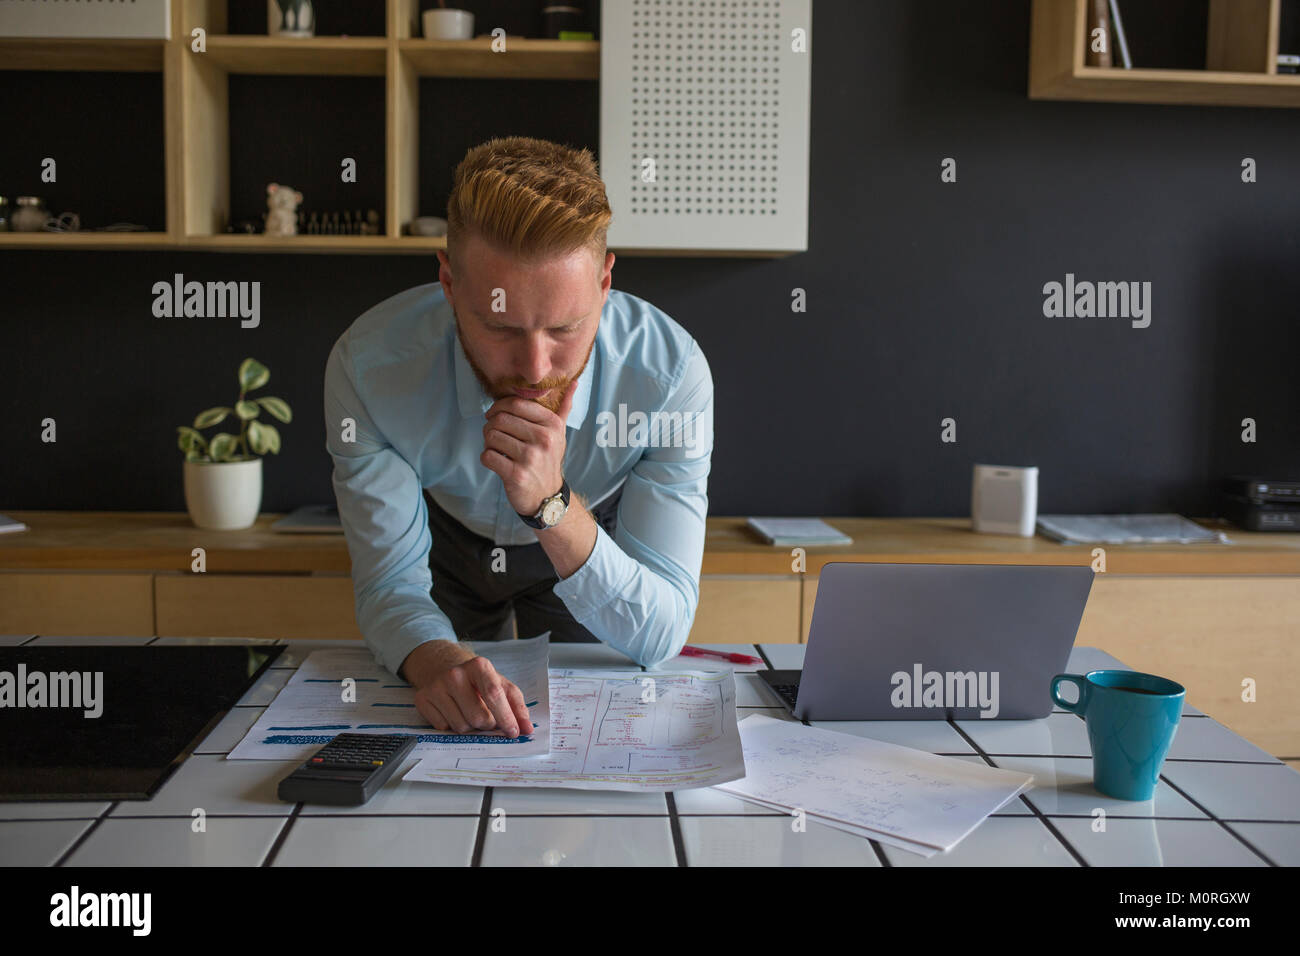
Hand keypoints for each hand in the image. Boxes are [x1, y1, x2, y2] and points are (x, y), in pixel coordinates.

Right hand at [401, 640, 533, 737]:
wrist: (444, 667)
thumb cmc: (478, 680)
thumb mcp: (501, 685)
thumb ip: (516, 706)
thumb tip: (527, 729)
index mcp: (479, 666)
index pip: (493, 695)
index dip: (505, 717)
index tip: (514, 732)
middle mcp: (455, 674)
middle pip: (478, 717)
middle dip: (487, 724)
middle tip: (488, 718)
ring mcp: (436, 687)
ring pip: (461, 726)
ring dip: (470, 727)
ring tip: (469, 711)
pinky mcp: (422, 699)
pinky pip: (443, 728)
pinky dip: (451, 726)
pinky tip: (453, 711)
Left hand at [481, 379, 578, 516]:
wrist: (547, 497)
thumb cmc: (548, 459)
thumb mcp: (559, 433)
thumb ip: (564, 407)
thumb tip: (574, 382)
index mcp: (552, 424)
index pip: (515, 403)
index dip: (498, 407)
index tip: (494, 415)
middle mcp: (544, 439)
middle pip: (500, 419)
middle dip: (491, 426)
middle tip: (494, 435)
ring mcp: (530, 458)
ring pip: (491, 437)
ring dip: (489, 443)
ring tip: (498, 449)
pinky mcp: (516, 475)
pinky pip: (488, 456)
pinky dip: (487, 458)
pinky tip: (497, 462)